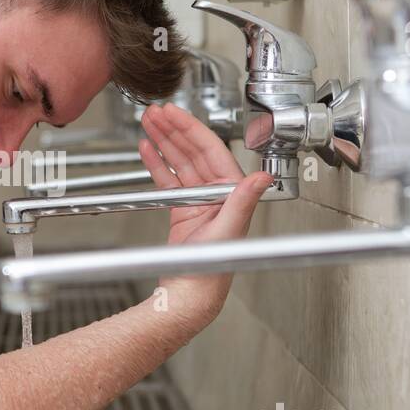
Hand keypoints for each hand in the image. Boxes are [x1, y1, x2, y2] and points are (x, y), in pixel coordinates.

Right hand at [136, 103, 274, 316]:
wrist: (190, 297)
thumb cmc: (210, 272)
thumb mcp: (227, 233)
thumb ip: (243, 202)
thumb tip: (262, 177)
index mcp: (231, 193)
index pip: (210, 151)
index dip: (191, 129)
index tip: (175, 114)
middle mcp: (217, 194)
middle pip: (193, 151)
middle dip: (173, 130)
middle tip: (156, 112)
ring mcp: (198, 201)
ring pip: (179, 162)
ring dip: (164, 142)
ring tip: (148, 123)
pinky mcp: (183, 211)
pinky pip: (168, 180)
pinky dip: (157, 164)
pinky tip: (148, 150)